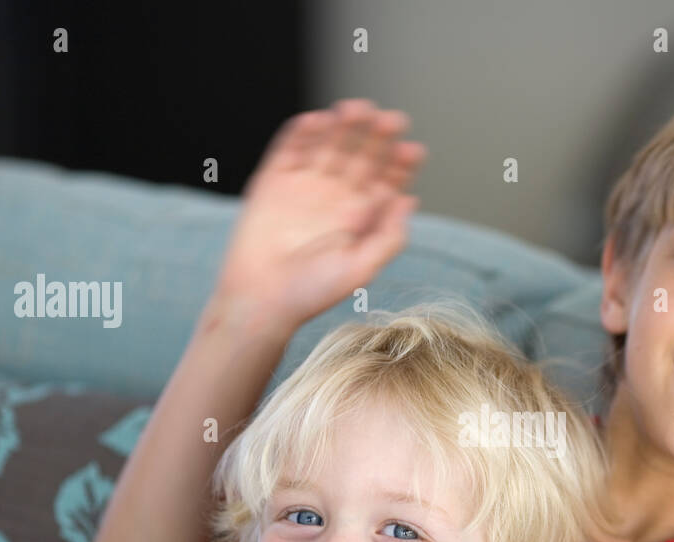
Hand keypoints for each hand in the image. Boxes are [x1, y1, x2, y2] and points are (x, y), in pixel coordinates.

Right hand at [210, 98, 427, 336]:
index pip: (387, 179)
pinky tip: (318, 121)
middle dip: (376, 136)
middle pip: (361, 155)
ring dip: (343, 126)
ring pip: (329, 144)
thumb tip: (411, 200)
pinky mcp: (273, 180)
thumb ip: (389, 237)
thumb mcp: (361, 268)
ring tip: (357, 110)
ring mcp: (304, 185)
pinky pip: (290, 148)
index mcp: (361, 216)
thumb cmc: (312, 292)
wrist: (260, 299)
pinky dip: (302, 133)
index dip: (400, 163)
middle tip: (390, 121)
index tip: (413, 151)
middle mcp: (335, 196)